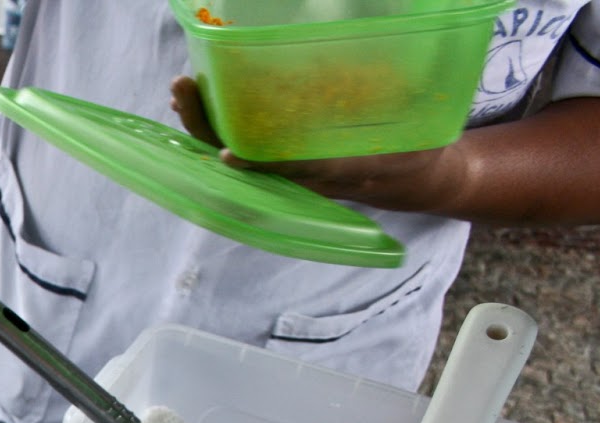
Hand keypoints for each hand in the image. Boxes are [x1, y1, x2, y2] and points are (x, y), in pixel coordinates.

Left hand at [168, 75, 459, 215]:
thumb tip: (388, 65)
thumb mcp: (418, 132)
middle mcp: (304, 180)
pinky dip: (217, 123)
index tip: (228, 155)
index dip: (261, 164)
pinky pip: (239, 147)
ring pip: (233, 154)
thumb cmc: (414, 149)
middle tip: (183, 88)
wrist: (407, 178)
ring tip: (181, 89)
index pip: (294, 172)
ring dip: (203, 123)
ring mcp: (287, 174)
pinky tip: (200, 96)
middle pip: (240, 162)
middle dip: (207, 128)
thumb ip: (400, 107)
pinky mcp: (280, 163)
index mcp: (342, 173)